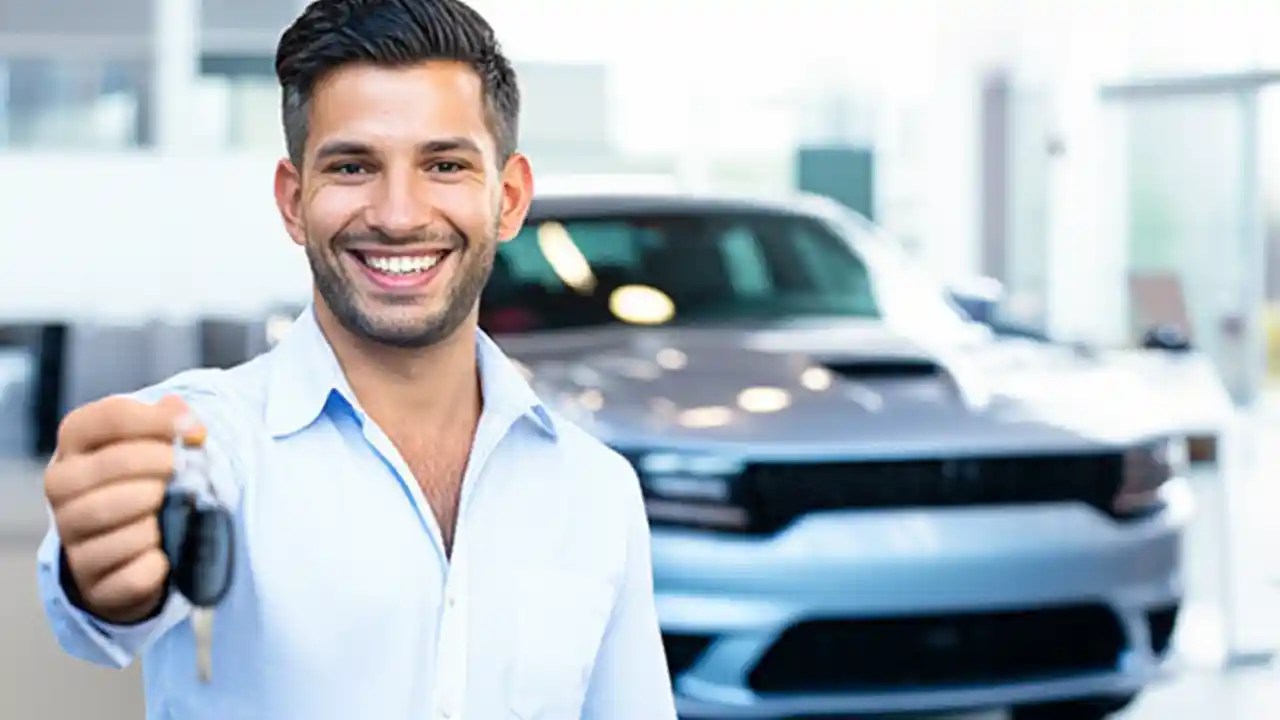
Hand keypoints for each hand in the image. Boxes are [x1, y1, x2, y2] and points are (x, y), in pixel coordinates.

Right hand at [44, 394, 205, 623]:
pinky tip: (164, 554)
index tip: (196, 433)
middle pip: (112, 466)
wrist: (124, 547)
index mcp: (75, 442)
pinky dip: (157, 564)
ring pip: (117, 520)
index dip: (159, 422)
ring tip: (169, 514)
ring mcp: (71, 536)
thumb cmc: (143, 481)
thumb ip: (168, 422)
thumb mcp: (153, 444)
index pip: (110, 418)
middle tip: (182, 474)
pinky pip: (132, 573)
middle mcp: (61, 486)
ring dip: (158, 517)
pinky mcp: (91, 582)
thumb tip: (185, 418)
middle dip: (161, 468)